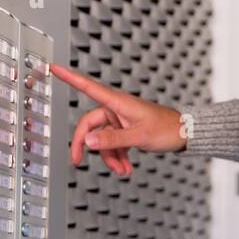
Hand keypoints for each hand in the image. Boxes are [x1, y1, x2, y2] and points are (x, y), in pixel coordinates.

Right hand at [48, 64, 188, 176]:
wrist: (185, 134)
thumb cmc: (166, 129)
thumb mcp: (138, 137)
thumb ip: (111, 140)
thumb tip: (87, 141)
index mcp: (118, 103)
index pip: (88, 87)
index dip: (69, 77)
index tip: (54, 68)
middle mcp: (116, 109)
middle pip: (89, 124)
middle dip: (86, 145)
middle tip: (77, 161)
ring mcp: (121, 120)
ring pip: (102, 139)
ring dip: (109, 156)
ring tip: (122, 170)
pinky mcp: (127, 130)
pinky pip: (113, 144)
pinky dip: (117, 157)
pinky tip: (126, 167)